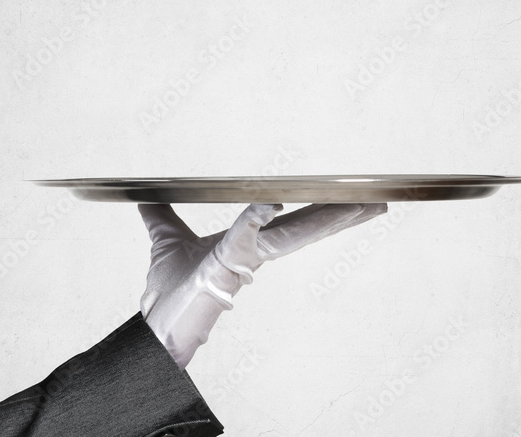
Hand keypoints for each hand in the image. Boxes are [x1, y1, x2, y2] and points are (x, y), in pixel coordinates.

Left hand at [139, 202, 387, 368]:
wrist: (155, 324)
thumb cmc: (167, 291)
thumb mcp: (166, 240)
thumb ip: (162, 216)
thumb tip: (146, 196)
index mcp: (248, 244)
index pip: (292, 222)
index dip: (319, 211)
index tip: (345, 198)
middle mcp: (254, 252)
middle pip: (305, 228)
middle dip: (341, 216)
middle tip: (374, 202)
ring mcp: (245, 259)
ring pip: (292, 234)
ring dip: (326, 220)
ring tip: (360, 206)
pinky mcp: (226, 264)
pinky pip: (244, 234)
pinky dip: (256, 217)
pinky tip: (272, 203)